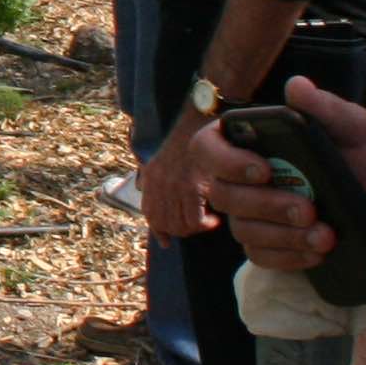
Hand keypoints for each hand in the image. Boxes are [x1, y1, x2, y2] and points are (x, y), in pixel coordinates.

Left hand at [138, 118, 215, 241]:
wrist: (202, 124)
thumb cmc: (190, 144)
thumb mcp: (165, 161)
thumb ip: (158, 185)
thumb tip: (156, 217)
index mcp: (151, 178)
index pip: (150, 214)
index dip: (158, 230)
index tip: (167, 240)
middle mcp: (159, 184)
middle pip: (164, 224)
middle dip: (181, 231)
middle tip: (198, 226)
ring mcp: (174, 186)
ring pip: (180, 226)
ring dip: (195, 229)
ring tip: (208, 222)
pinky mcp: (192, 187)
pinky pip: (195, 220)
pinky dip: (205, 225)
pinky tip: (215, 218)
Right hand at [204, 77, 365, 269]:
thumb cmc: (358, 148)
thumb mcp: (350, 124)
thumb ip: (324, 105)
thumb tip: (296, 86)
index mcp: (245, 140)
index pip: (206, 148)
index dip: (225, 162)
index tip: (263, 170)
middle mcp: (237, 177)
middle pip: (224, 196)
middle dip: (267, 206)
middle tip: (309, 209)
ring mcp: (249, 213)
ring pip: (243, 231)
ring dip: (283, 236)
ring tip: (327, 236)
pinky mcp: (266, 242)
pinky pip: (261, 256)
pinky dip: (289, 257)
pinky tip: (318, 253)